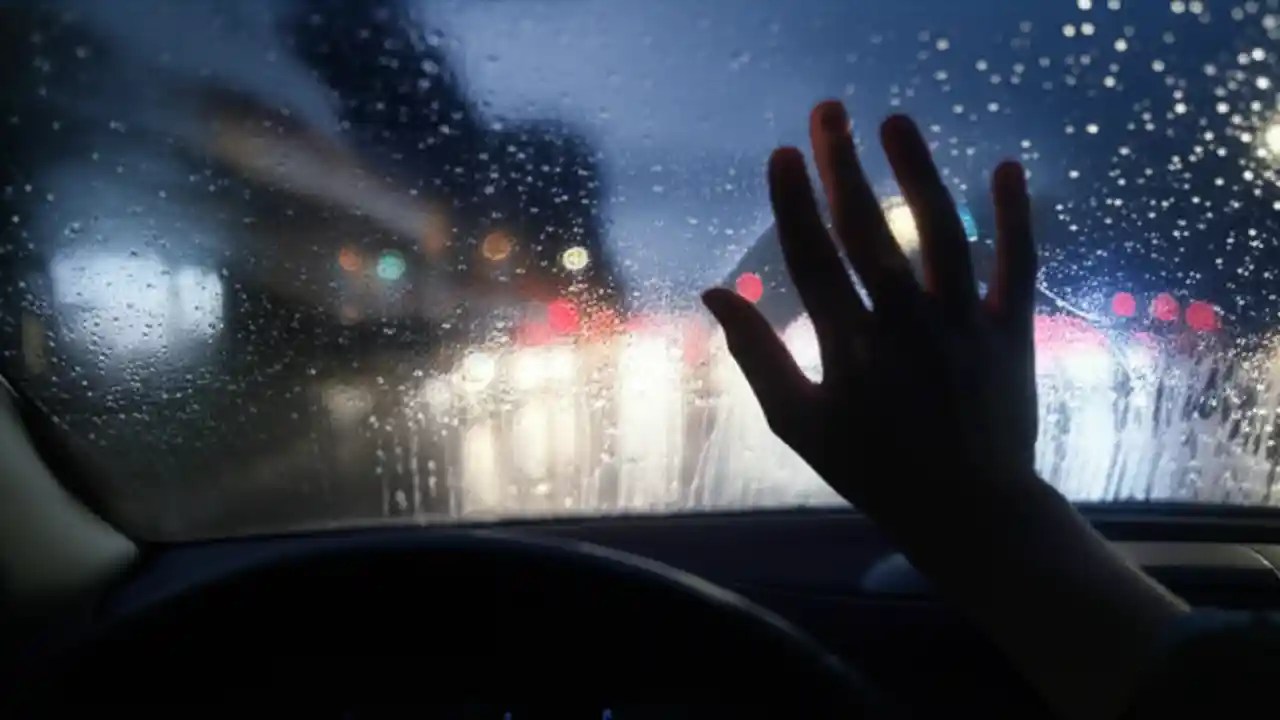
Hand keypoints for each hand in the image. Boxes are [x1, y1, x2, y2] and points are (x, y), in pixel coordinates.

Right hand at [702, 100, 1036, 553]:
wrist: (969, 511)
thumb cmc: (873, 469)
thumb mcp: (798, 422)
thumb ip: (756, 355)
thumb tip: (712, 292)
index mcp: (850, 350)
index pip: (814, 261)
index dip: (793, 204)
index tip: (781, 154)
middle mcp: (906, 328)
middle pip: (869, 234)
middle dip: (844, 168)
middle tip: (827, 113)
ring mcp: (964, 327)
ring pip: (943, 236)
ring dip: (918, 173)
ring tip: (896, 122)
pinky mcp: (1012, 333)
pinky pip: (1018, 267)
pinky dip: (1016, 217)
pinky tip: (1006, 166)